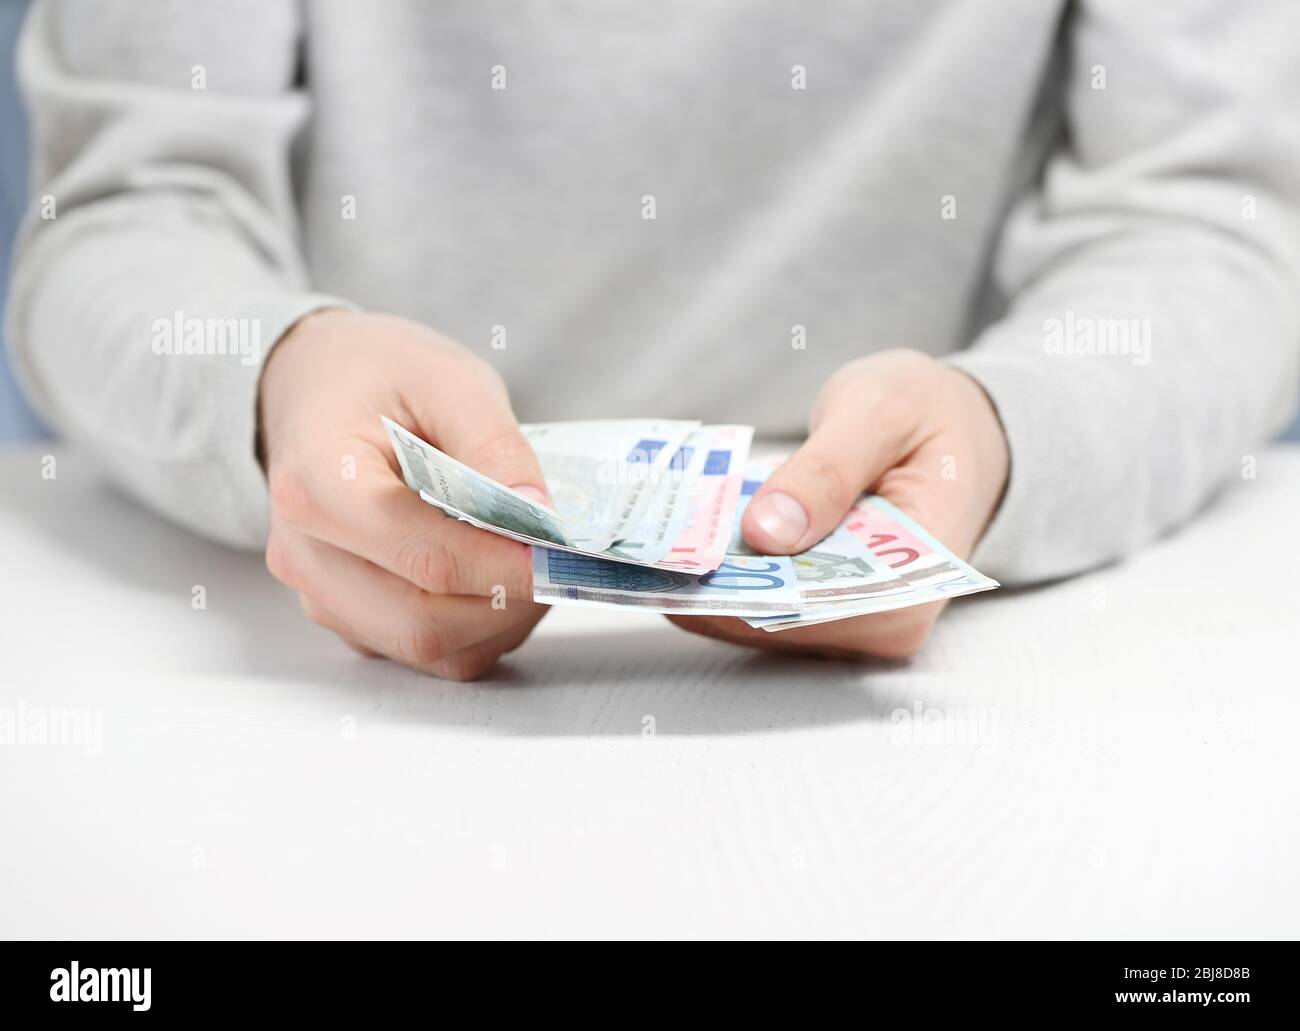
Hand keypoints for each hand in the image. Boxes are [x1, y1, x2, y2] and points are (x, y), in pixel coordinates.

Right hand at [258, 310, 551, 679]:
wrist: (318, 383)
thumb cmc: (378, 376)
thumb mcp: (447, 379)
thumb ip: (494, 446)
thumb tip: (538, 518)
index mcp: (317, 485)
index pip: (424, 557)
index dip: (504, 565)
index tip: (563, 553)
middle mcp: (305, 553)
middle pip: (422, 622)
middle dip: (507, 602)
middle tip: (561, 563)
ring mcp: (320, 591)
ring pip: (425, 647)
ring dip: (497, 621)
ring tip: (532, 563)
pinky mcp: (346, 613)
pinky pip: (421, 651)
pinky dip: (475, 629)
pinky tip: (498, 578)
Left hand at [668, 350, 1008, 658]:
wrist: (955, 426)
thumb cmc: (925, 413)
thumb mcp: (878, 415)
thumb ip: (826, 471)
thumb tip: (767, 532)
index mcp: (919, 577)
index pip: (819, 608)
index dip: (744, 592)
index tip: (676, 561)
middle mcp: (889, 620)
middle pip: (782, 622)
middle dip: (713, 585)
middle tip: (643, 545)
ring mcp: (856, 622)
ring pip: (761, 621)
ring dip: (707, 583)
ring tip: (651, 540)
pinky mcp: (827, 611)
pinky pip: (762, 606)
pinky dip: (721, 577)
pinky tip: (680, 544)